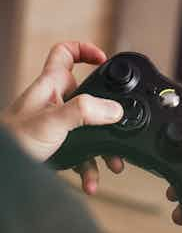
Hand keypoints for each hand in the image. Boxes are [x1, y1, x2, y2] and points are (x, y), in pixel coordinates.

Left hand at [0, 42, 124, 193]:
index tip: (105, 61)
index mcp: (50, 86)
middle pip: (89, 94)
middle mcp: (55, 102)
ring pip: (90, 128)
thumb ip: (84, 111)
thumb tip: (113, 109)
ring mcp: (57, 124)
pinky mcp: (58, 145)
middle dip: (108, 110)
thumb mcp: (51, 121)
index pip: (66, 53)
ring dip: (104, 147)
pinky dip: (91, 168)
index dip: (86, 51)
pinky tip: (92, 181)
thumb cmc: (11, 142)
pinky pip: (83, 154)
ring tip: (113, 162)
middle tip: (118, 120)